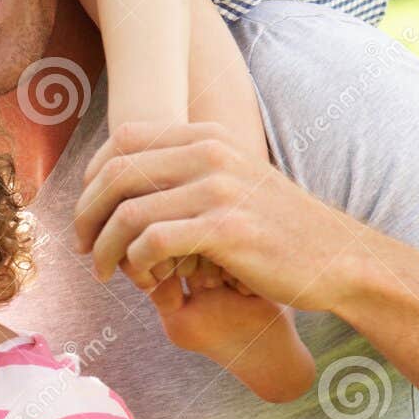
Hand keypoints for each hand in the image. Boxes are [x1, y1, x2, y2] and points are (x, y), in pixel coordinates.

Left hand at [75, 122, 360, 311]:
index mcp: (207, 136)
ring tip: (104, 273)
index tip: (87, 211)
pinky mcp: (224, 230)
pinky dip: (135, 266)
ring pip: (126, 213)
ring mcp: (218, 189)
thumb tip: (119, 178)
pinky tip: (145, 282)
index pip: (122, 139)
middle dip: (86, 214)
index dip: (91, 175)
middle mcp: (210, 153)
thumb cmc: (276, 228)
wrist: (337, 258)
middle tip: (82, 246)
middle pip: (114, 174)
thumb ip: (185, 171)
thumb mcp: (232, 180)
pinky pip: (150, 243)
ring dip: (104, 249)